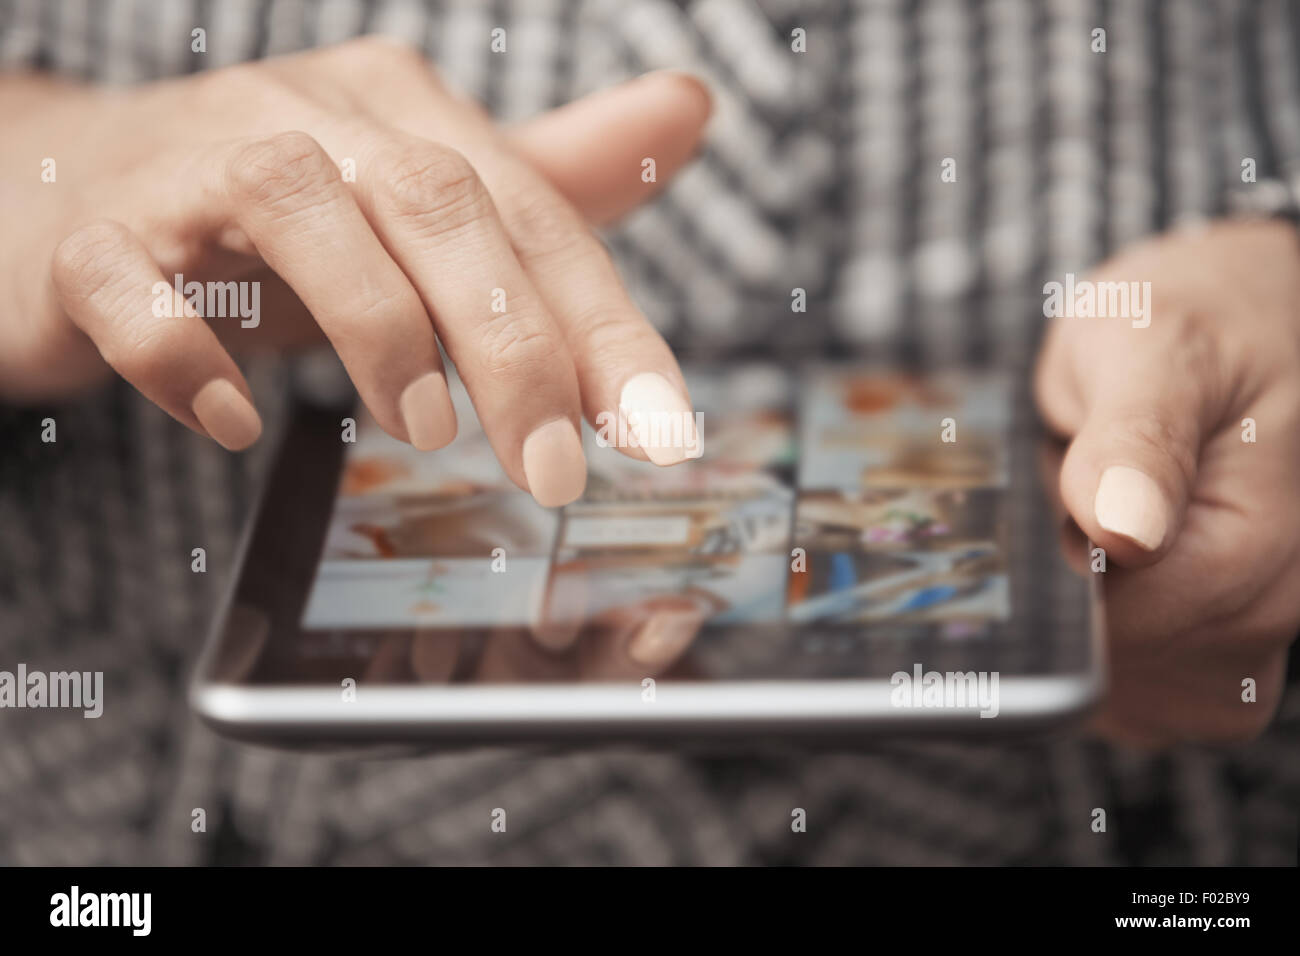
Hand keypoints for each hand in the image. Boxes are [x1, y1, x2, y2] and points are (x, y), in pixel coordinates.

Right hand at [0, 37, 711, 505]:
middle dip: (513, 345)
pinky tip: (234, 423)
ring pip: (303, 208)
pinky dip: (187, 354)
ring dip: (378, 328)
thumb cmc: (274, 222)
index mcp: (405, 113)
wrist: (69, 193)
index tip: (660, 432)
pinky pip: (132, 280)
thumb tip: (689, 112)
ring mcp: (193, 165)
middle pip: (437, 202)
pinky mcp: (95, 234)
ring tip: (422, 433)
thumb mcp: (424, 206)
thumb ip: (549, 184)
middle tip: (553, 469)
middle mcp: (310, 115)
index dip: (606, 326)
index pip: (534, 213)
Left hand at [1035, 220, 1299, 743]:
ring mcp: (1251, 639)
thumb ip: (1137, 439)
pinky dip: (1092, 643)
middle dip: (1059, 598)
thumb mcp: (1152, 344)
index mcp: (1265, 536)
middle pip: (1122, 668)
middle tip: (1055, 498)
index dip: (1050, 588)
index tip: (1023, 524)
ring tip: (1083, 525)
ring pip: (1125, 694)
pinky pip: (1136, 696)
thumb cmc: (1197, 322)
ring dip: (1074, 622)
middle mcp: (1277, 606)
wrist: (1236, 322)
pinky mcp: (1220, 654)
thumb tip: (1124, 532)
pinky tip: (1092, 568)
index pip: (1128, 628)